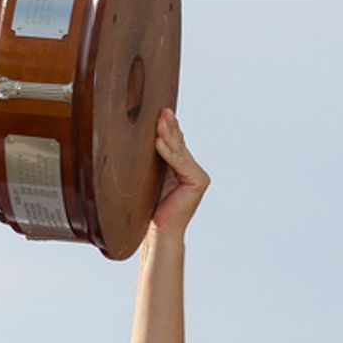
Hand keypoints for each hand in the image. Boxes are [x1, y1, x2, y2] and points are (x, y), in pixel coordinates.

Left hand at [148, 110, 208, 234]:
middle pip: (178, 145)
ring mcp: (197, 175)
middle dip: (169, 127)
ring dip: (169, 134)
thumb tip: (144, 138)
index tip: (160, 112)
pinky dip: (168, 153)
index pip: (175, 144)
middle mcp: (193, 170)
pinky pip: (180, 163)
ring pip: (179, 151)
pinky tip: (159, 142)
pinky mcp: (198, 181)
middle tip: (162, 111)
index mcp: (182, 168)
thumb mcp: (150, 177)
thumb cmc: (149, 208)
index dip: (168, 128)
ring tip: (160, 120)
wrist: (158, 231)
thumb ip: (154, 159)